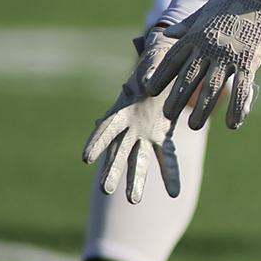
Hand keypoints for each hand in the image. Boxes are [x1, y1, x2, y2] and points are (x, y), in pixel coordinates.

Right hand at [83, 32, 182, 201]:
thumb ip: (149, 69)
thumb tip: (146, 82)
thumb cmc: (156, 59)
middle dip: (112, 169)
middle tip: (106, 189)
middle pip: (118, 151)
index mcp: (122, 108)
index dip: (96, 142)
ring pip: (137, 160)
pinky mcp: (161, 138)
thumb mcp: (153, 58)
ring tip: (133, 202)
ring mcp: (144, 134)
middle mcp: (129, 126)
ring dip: (135, 180)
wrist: (169, 65)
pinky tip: (175, 194)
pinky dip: (170, 175)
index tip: (85, 159)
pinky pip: (166, 158)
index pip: (106, 128)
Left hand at [148, 0, 260, 129]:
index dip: (163, 76)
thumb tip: (168, 33)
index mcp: (197, 34)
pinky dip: (237, 108)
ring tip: (193, 125)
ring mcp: (229, 54)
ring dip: (202, 109)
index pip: (174, 59)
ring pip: (212, 88)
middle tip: (168, 115)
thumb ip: (188, 25)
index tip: (151, 89)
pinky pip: (241, 88)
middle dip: (177, 98)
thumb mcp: (207, 8)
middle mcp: (209, 46)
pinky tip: (232, 124)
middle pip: (189, 77)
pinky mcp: (250, 60)